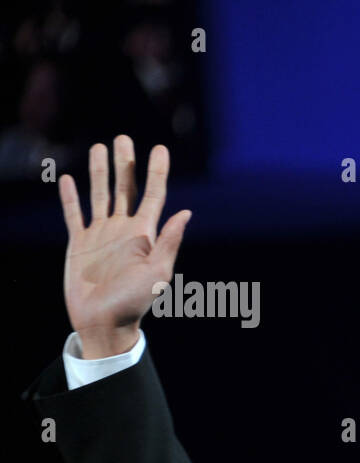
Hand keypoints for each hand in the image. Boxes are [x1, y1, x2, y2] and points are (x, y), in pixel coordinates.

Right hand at [60, 135, 190, 358]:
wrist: (105, 322)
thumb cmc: (135, 302)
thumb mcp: (158, 272)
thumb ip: (169, 241)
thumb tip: (186, 212)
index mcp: (144, 234)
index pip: (153, 195)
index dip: (156, 171)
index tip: (159, 148)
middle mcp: (123, 230)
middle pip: (124, 188)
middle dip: (125, 164)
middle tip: (123, 138)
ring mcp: (100, 235)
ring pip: (99, 195)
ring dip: (100, 172)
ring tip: (99, 147)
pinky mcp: (79, 244)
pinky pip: (74, 215)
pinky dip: (70, 197)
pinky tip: (69, 180)